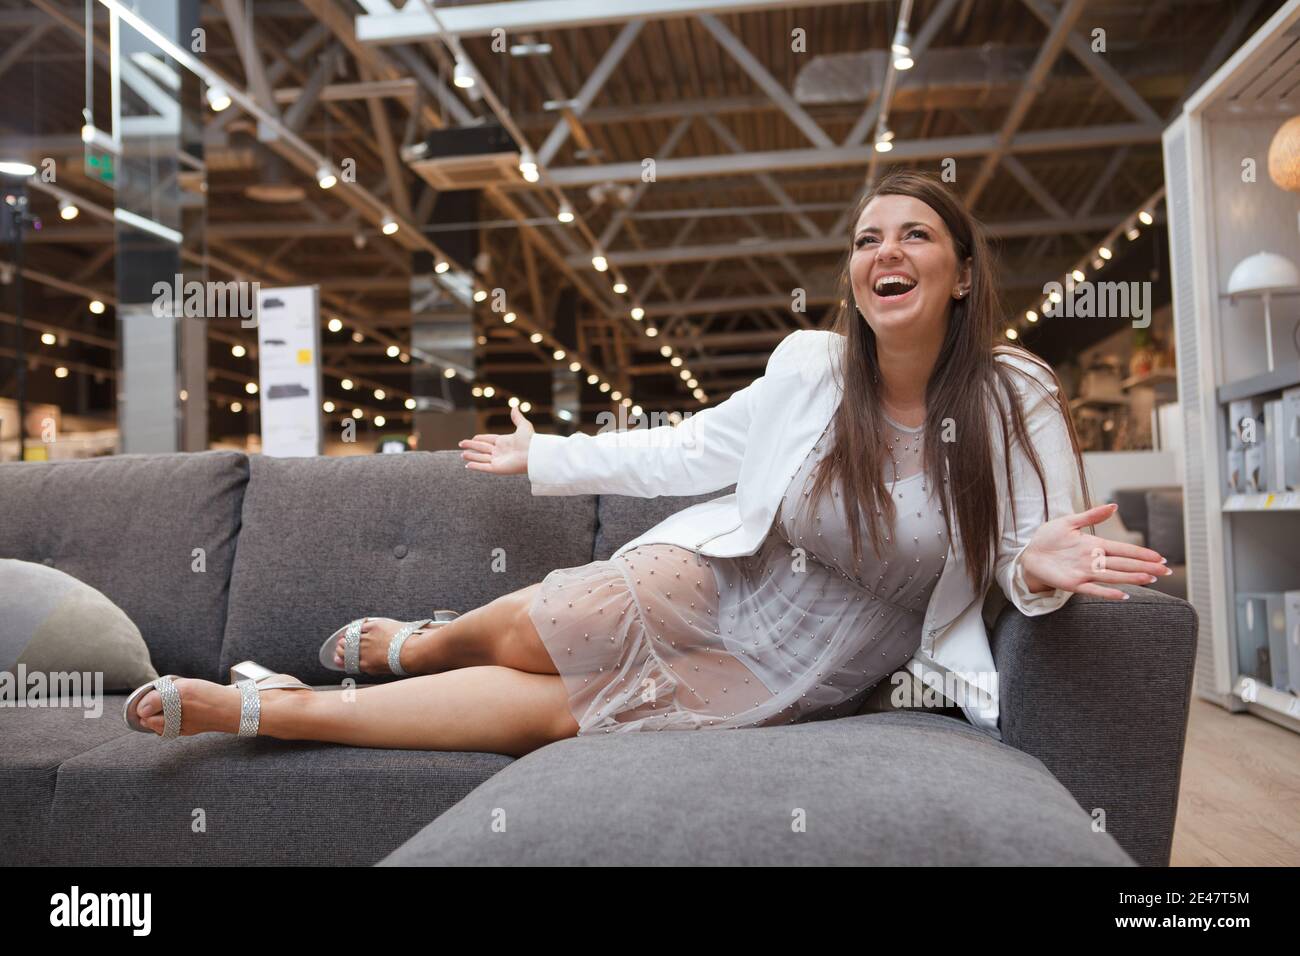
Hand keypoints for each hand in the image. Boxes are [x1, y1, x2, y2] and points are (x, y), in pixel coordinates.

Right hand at [458, 405, 533, 475]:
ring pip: (481, 457)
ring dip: (471, 456)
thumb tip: (514, 406)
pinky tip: (467, 465)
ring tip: (462, 454)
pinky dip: (475, 466)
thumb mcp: (523, 426)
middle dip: (471, 446)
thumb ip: (517, 417)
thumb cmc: (530, 441)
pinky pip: (484, 467)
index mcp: (503, 441)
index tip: (472, 437)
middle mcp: (499, 451)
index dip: (479, 438)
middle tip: (461, 444)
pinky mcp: (497, 468)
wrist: (534, 454)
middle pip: (481, 448)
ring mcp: (498, 460)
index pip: (488, 440)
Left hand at [1019, 502, 1170, 600]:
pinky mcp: (1073, 583)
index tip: (1160, 557)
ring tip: (1150, 578)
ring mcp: (1085, 573)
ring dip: (1132, 578)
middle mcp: (1094, 560)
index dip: (1141, 553)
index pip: (1124, 550)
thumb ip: (1092, 515)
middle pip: (1124, 563)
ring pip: (1113, 576)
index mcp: (1095, 545)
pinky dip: (1107, 592)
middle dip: (1145, 566)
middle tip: (1165, 570)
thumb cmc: (1048, 537)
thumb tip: (1114, 506)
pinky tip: (1123, 595)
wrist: (1028, 552)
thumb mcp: (1069, 522)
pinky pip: (1093, 589)